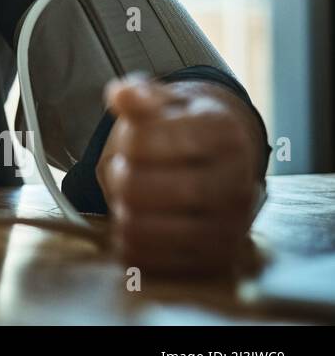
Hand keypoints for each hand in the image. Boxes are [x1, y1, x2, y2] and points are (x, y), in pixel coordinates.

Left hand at [97, 75, 264, 274]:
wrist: (222, 163)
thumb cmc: (182, 129)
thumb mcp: (163, 102)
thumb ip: (139, 96)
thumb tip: (121, 95)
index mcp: (222, 132)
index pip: (143, 141)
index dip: (124, 141)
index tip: (131, 139)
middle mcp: (235, 182)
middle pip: (139, 189)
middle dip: (119, 178)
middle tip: (124, 171)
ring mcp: (230, 225)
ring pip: (141, 229)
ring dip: (121, 211)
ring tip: (131, 197)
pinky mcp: (215, 259)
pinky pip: (150, 259)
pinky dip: (130, 242)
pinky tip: (138, 221)